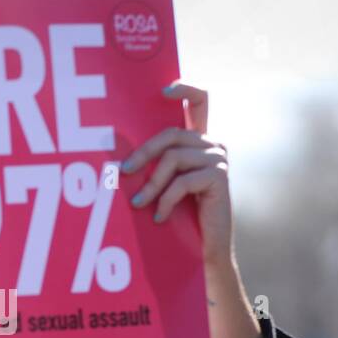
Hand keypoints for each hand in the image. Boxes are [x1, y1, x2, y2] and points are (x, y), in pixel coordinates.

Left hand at [121, 82, 230, 265]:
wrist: (205, 248)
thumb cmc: (181, 216)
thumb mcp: (164, 183)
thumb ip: (154, 163)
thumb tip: (117, 151)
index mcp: (200, 141)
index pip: (200, 101)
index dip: (186, 89)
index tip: (163, 89)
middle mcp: (213, 144)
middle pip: (173, 133)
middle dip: (144, 152)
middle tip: (124, 171)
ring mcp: (219, 159)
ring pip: (174, 158)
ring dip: (151, 184)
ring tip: (138, 204)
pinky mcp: (220, 177)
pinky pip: (183, 181)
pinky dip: (165, 200)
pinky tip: (159, 216)